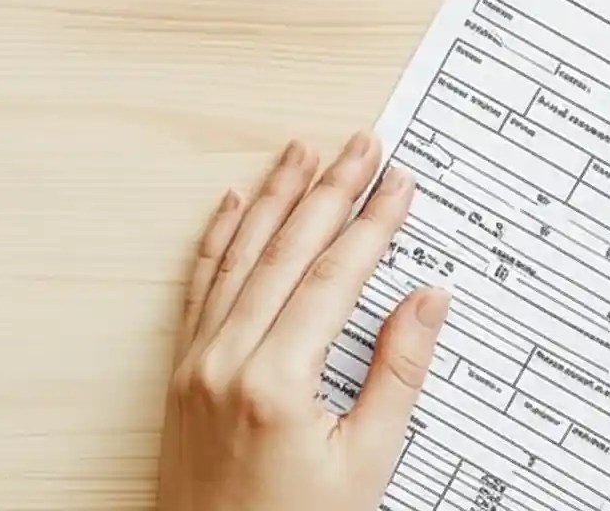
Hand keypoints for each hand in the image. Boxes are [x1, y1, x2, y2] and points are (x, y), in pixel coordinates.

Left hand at [157, 131, 450, 510]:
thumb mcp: (365, 463)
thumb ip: (397, 374)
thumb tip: (426, 303)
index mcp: (276, 381)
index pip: (336, 277)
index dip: (373, 224)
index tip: (398, 184)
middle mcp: (228, 360)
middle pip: (287, 251)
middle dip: (329, 190)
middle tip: (361, 146)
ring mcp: (198, 363)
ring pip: (239, 256)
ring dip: (273, 197)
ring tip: (301, 152)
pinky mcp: (183, 372)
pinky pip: (200, 286)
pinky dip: (217, 239)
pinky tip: (230, 205)